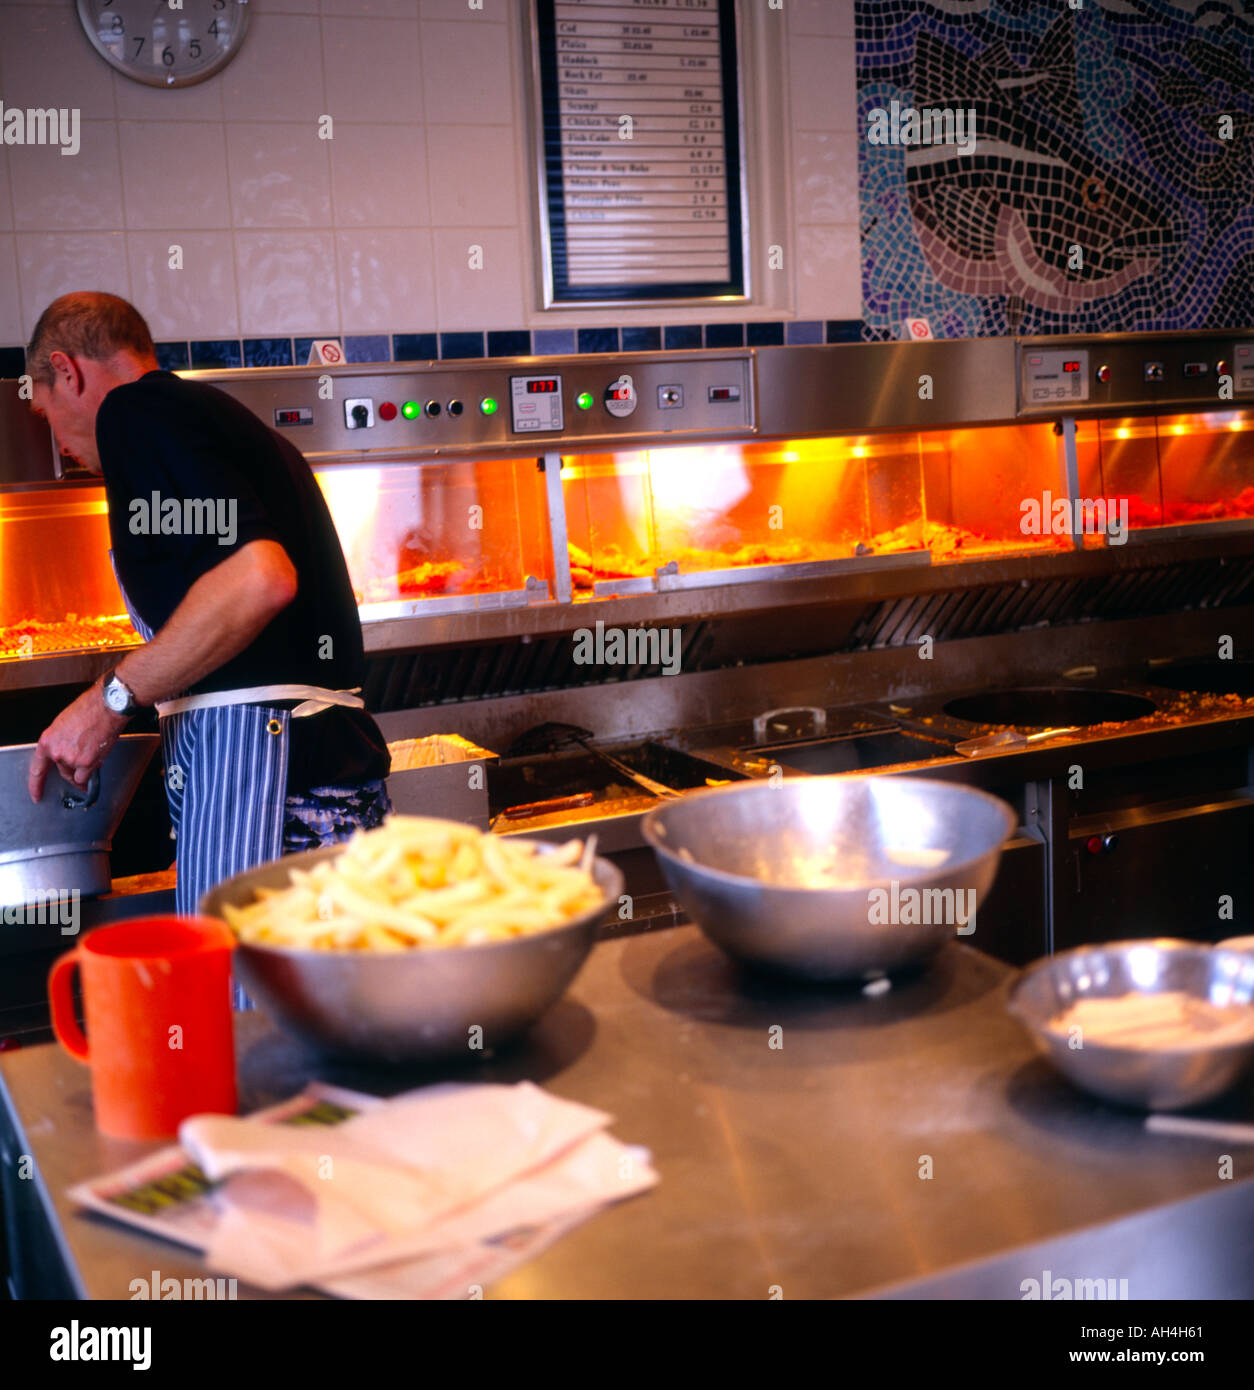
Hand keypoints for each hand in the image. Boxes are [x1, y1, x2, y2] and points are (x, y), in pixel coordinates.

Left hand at [28, 681, 128, 801]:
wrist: (106, 707)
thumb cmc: (89, 710)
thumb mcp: (64, 724)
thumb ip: (62, 742)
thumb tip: (68, 752)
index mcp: (48, 741)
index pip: (38, 768)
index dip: (36, 785)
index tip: (37, 793)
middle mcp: (57, 751)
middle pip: (62, 771)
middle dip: (71, 770)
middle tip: (80, 766)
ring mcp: (72, 758)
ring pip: (75, 775)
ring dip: (83, 770)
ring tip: (93, 755)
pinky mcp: (87, 763)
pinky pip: (85, 777)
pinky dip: (90, 774)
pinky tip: (94, 767)